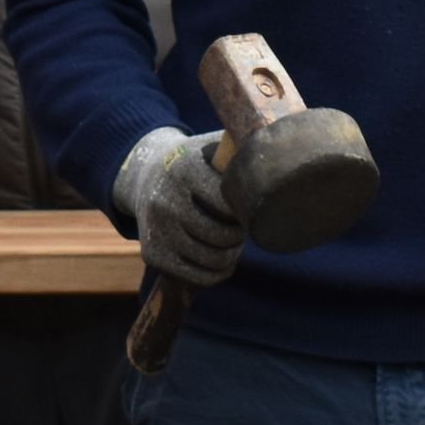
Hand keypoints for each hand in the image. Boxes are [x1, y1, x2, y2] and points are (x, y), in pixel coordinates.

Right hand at [116, 126, 244, 287]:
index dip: (246, 208)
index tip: (251, 204)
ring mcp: (157, 230)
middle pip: (220, 234)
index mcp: (184, 170)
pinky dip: (217, 273)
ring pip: (211, 258)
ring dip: (231, 254)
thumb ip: (240, 148)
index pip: (226, 201)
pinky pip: (197, 277)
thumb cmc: (194, 161)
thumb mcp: (210, 146)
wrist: (144, 176)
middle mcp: (166, 201)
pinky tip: (223, 259)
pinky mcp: (152, 254)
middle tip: (244, 226)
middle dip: (239, 234)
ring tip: (234, 241)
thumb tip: (281, 149)